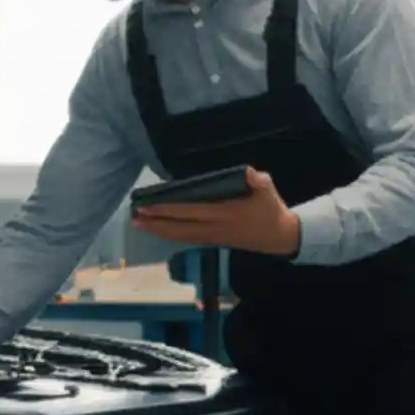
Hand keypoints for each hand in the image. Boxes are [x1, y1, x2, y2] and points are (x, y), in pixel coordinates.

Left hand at [131, 167, 300, 255]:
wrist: (280, 237)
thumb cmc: (271, 209)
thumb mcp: (268, 190)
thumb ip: (258, 181)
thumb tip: (249, 173)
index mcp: (226, 213)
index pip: (191, 212)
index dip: (168, 210)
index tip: (149, 205)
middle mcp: (215, 228)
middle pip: (180, 228)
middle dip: (156, 223)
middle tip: (134, 217)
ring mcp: (214, 237)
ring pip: (181, 236)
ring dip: (159, 231)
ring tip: (139, 224)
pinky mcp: (214, 241)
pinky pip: (188, 239)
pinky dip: (171, 234)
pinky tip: (158, 230)